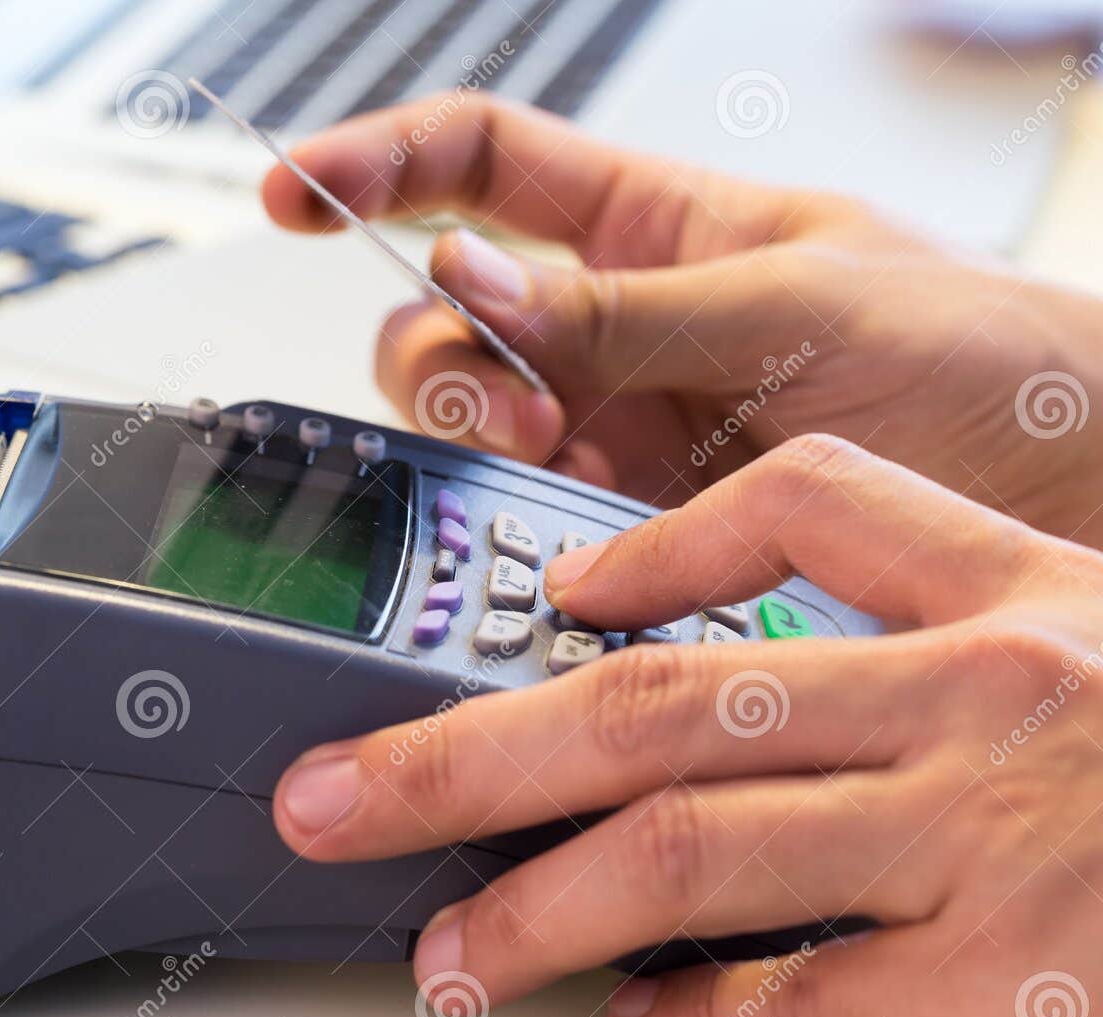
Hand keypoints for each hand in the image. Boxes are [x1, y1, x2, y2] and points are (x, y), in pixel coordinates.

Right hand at [261, 94, 1102, 548]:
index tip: (293, 188)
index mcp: (657, 228)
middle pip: (445, 318)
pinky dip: (512, 543)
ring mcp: (618, 436)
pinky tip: (546, 554)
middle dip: (438, 354)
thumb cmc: (982, 360)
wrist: (1074, 501)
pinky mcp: (635, 535)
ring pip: (471, 432)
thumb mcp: (804, 303)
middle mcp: (618, 333)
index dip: (380, 161)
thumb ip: (627, 308)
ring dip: (470, 451)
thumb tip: (465, 276)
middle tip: (502, 405)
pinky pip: (528, 528)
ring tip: (535, 470)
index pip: (484, 166)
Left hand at [271, 436, 1102, 1016]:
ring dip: (538, 905)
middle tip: (334, 801)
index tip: (545, 606)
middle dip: (465, 758)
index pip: (795, 506)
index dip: (642, 552)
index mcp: (1020, 592)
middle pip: (660, 701)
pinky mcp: (1021, 1003)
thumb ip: (899, 597)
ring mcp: (1002, 846)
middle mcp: (995, 698)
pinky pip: (791, 1006)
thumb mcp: (1086, 635)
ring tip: (445, 949)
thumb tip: (631, 623)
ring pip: (694, 845)